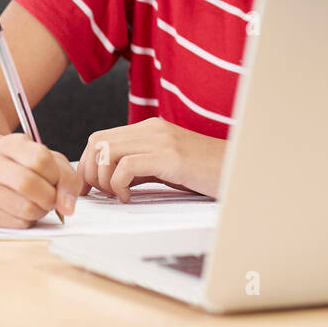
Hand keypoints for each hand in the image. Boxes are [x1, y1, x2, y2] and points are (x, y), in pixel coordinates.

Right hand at [0, 134, 78, 227]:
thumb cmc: (27, 167)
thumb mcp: (50, 161)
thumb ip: (67, 178)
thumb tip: (67, 208)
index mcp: (9, 144)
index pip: (40, 159)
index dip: (56, 174)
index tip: (55, 179)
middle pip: (28, 184)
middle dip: (50, 196)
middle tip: (51, 197)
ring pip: (25, 208)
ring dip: (41, 211)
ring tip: (37, 203)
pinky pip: (17, 224)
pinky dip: (29, 221)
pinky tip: (23, 210)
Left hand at [76, 118, 225, 200]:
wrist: (240, 171)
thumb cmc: (205, 173)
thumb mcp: (167, 167)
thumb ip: (140, 168)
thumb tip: (109, 181)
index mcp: (149, 129)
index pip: (100, 137)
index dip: (87, 163)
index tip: (90, 188)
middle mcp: (151, 129)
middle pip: (97, 141)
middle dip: (89, 171)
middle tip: (101, 194)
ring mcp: (161, 140)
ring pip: (107, 151)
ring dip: (103, 179)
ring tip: (118, 195)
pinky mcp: (170, 157)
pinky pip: (126, 166)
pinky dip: (119, 185)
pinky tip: (131, 197)